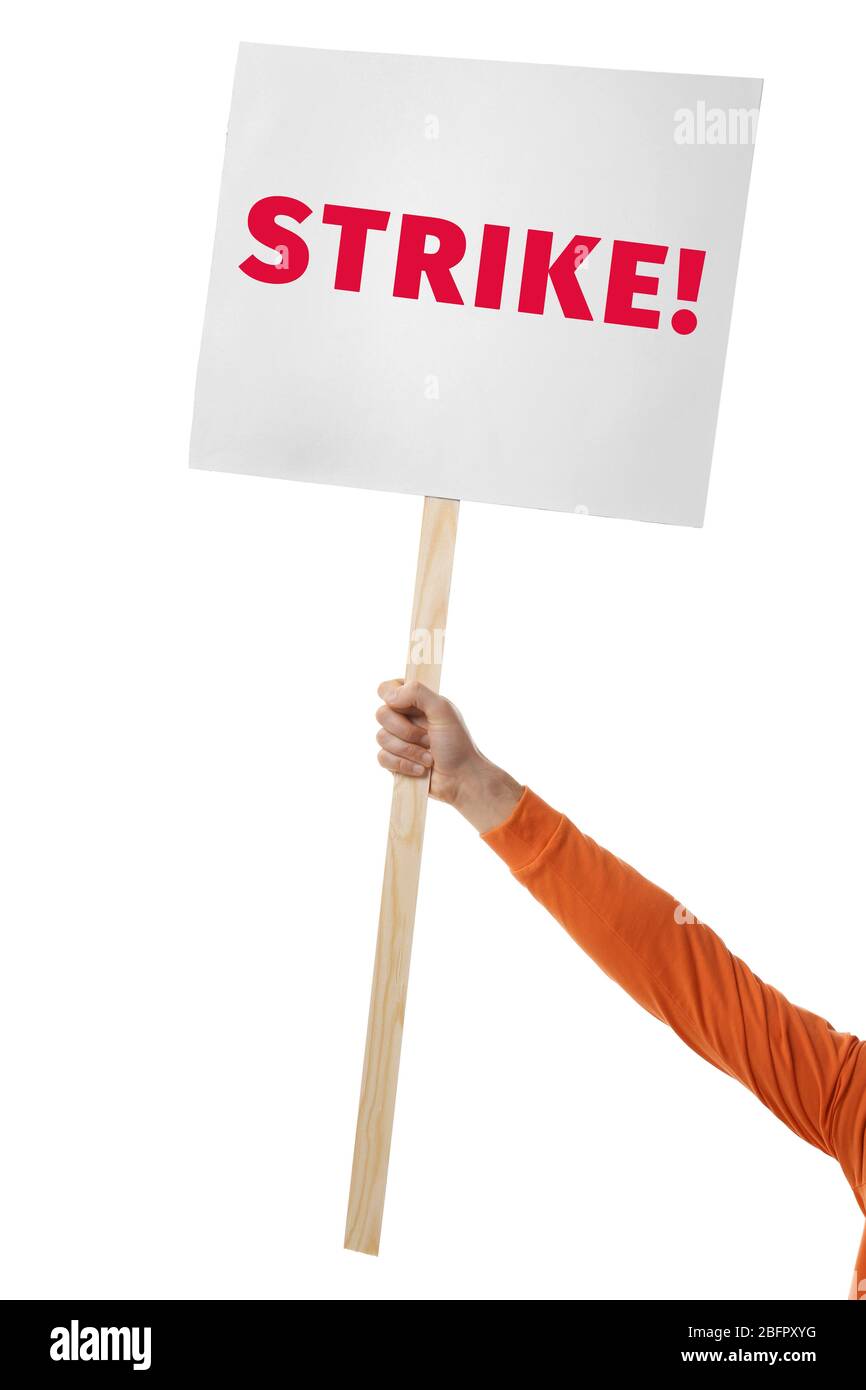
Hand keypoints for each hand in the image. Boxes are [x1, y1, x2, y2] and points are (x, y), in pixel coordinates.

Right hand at [375, 679, 521, 832]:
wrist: (461, 779)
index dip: (391, 696)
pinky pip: (382, 758)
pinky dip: (404, 765)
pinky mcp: (394, 761)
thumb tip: (390, 697)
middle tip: (428, 738)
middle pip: (381, 714)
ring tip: (428, 757)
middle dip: (406, 730)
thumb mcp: (443, 711)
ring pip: (381, 738)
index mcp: (416, 702)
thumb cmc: (457, 744)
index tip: (403, 705)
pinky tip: (420, 769)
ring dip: (409, 750)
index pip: (388, 688)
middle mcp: (405, 719)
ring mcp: (398, 740)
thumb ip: (417, 693)